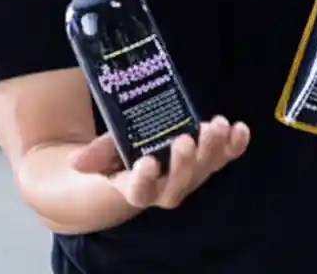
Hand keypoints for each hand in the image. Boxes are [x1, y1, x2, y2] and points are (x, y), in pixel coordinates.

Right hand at [69, 115, 249, 209]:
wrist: (148, 151)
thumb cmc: (124, 152)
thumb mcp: (108, 150)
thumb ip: (97, 154)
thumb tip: (76, 162)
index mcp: (138, 187)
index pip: (140, 192)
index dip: (143, 180)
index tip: (145, 162)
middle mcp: (168, 187)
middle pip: (179, 183)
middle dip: (184, 162)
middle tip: (184, 139)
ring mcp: (194, 175)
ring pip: (206, 168)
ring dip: (213, 147)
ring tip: (216, 125)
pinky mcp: (213, 160)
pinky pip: (228, 156)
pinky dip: (236, 144)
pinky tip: (240, 129)